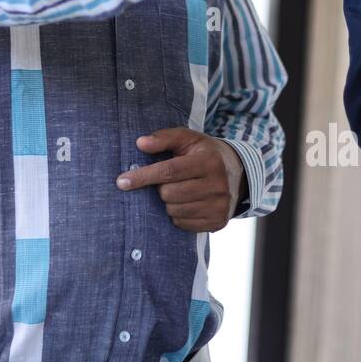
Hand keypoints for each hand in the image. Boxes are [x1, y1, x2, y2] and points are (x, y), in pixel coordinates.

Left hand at [115, 127, 244, 231]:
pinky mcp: (218, 222)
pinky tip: (186, 202)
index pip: (169, 171)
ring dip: (168, 201)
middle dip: (160, 188)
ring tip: (179, 190)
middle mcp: (217, 185)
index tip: (122, 181)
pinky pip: (183, 224)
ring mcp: (219, 206)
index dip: (143, 176)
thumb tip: (140, 143)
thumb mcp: (188, 138)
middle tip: (168, 181)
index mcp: (208, 161)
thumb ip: (164, 138)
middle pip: (169, 194)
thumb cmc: (204, 153)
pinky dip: (177, 214)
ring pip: (174, 210)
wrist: (238, 173)